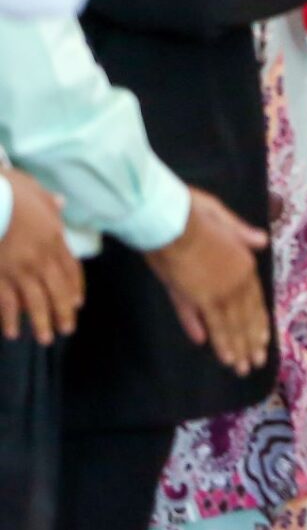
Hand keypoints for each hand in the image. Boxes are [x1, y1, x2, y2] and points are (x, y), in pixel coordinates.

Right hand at [0, 172, 80, 345]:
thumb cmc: (9, 190)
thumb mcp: (35, 190)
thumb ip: (48, 203)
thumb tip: (61, 202)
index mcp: (53, 238)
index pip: (70, 269)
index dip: (74, 288)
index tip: (77, 304)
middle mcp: (40, 258)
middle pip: (57, 290)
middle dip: (62, 313)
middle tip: (66, 331)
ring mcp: (18, 269)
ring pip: (34, 302)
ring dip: (40, 323)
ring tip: (44, 339)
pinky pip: (6, 302)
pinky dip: (9, 318)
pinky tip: (11, 333)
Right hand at [144, 187, 269, 374]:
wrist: (170, 217)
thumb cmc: (192, 212)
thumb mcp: (223, 217)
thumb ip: (242, 233)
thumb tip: (262, 242)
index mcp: (244, 263)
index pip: (255, 301)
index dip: (258, 323)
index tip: (262, 341)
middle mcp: (234, 281)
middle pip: (244, 317)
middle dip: (248, 343)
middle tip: (252, 365)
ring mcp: (215, 290)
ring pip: (228, 324)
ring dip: (234, 347)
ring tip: (239, 368)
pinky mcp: (194, 296)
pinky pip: (203, 320)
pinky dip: (210, 335)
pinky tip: (213, 350)